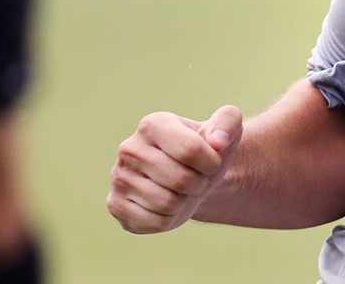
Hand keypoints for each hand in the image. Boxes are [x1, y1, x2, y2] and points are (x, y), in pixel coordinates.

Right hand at [108, 105, 244, 233]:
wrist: (191, 176)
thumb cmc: (207, 150)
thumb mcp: (225, 129)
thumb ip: (228, 122)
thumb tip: (218, 141)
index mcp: (153, 124)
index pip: (190, 150)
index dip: (211, 162)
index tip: (211, 161)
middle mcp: (129, 148)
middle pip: (180, 180)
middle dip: (198, 183)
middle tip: (195, 178)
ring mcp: (119, 177)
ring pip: (167, 204)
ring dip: (184, 202)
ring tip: (180, 190)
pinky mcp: (116, 205)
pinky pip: (154, 222)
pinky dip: (169, 219)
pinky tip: (165, 205)